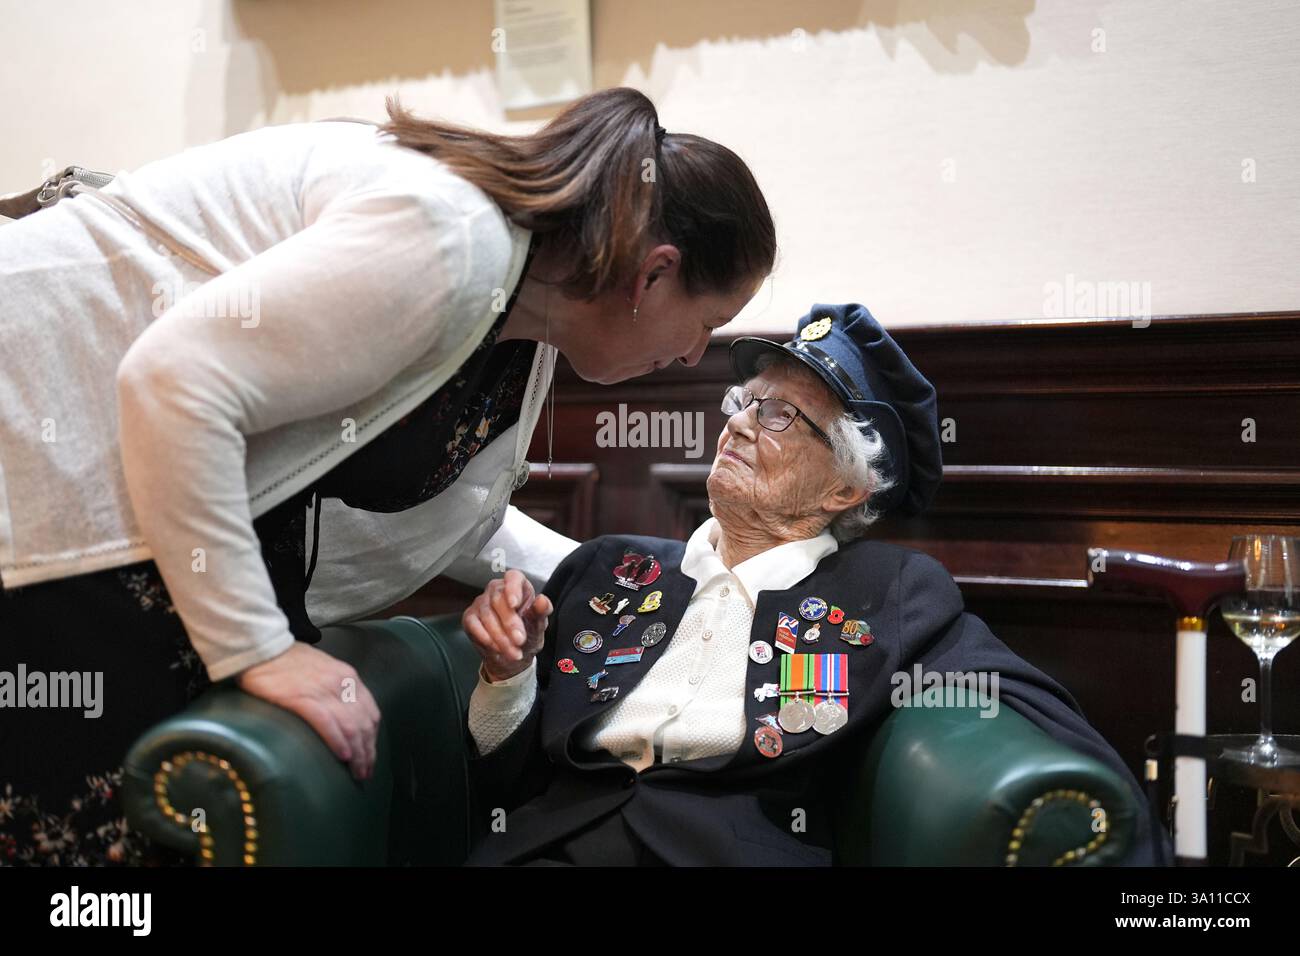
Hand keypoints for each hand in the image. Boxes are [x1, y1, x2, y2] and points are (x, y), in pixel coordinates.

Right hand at [236, 642, 380, 779]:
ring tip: (357, 773)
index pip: (371, 714)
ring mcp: (323, 690)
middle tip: (365, 774)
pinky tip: (343, 756)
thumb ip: (337, 690)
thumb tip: (345, 717)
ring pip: (350, 727)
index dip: (373, 740)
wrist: (262, 647)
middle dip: (368, 753)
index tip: (370, 758)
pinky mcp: (302, 697)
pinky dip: (338, 741)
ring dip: (357, 754)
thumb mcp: (324, 670)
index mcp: (349, 677)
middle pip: (364, 724)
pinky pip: (327, 723)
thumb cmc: (288, 662)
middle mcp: (342, 683)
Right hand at [463, 569, 551, 682]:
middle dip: (509, 622)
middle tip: (520, 640)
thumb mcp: (538, 625)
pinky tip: (497, 648)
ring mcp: (481, 602)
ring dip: (500, 636)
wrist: (512, 655)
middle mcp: (496, 590)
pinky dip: (485, 638)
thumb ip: (541, 612)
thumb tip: (542, 600)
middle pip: (498, 599)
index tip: (515, 604)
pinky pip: (473, 625)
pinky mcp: (469, 617)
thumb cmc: (527, 633)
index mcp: (517, 585)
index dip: (512, 588)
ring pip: (486, 615)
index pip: (513, 577)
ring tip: (513, 652)